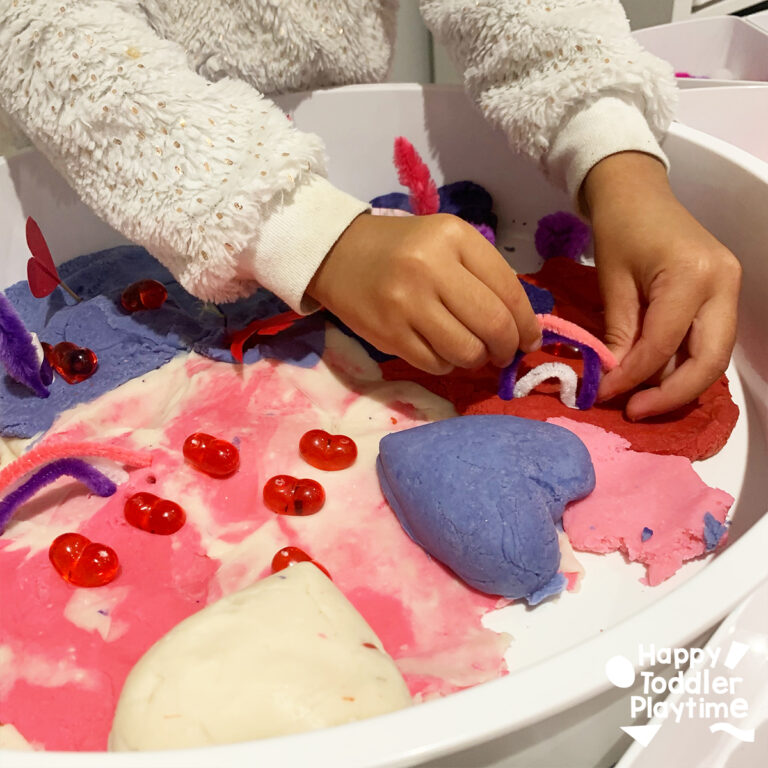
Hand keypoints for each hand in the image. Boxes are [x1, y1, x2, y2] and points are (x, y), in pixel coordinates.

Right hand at [306, 212, 540, 374]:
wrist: (337, 254)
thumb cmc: (402, 250)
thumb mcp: (447, 244)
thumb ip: (484, 276)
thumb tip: (522, 327)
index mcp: (454, 237)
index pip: (509, 290)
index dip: (527, 324)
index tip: (529, 340)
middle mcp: (431, 267)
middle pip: (492, 325)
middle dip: (506, 348)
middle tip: (504, 353)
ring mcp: (406, 303)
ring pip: (466, 351)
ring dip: (476, 359)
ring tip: (471, 352)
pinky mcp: (388, 334)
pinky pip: (435, 364)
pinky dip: (447, 364)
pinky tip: (441, 351)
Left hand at [583, 152, 741, 419]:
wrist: (637, 191)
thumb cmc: (619, 228)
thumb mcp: (612, 283)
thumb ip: (618, 335)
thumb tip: (613, 382)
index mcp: (693, 275)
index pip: (664, 345)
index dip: (633, 377)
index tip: (605, 395)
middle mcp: (723, 283)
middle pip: (709, 359)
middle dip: (672, 394)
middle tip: (635, 411)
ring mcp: (730, 288)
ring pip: (714, 355)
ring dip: (680, 383)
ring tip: (642, 400)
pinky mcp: (723, 294)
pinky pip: (709, 340)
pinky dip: (685, 363)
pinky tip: (656, 377)